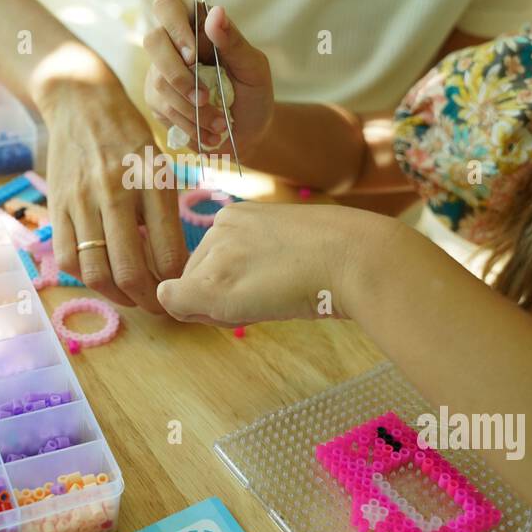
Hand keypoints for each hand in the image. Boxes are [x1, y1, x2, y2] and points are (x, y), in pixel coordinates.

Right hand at [39, 77, 186, 313]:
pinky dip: (85, 277)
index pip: (168, 252)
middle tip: (159, 307)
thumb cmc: (131, 139)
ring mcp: (82, 200)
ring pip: (95, 272)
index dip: (177, 284)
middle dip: (149, 301)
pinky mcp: (57, 205)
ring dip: (116, 297)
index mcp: (152, 182)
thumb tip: (173, 267)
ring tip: (131, 298)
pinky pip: (67, 258)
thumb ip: (166, 215)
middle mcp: (116, 193)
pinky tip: (101, 275)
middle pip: (130, 270)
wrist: (82, 103)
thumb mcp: (161, 168)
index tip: (182, 292)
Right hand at [143, 0, 272, 155]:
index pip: (167, 6)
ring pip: (160, 82)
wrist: (247, 132)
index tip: (193, 55)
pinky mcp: (158, 101)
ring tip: (220, 123)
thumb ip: (233, 41)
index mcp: (197, 25)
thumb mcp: (253, 67)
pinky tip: (210, 133)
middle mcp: (174, 45)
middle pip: (152, 41)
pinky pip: (164, 110)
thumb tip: (216, 13)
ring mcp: (161, 72)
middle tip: (204, 97)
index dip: (175, 27)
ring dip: (193, 108)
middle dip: (178, 74)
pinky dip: (190, 125)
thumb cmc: (253, 93)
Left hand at [157, 202, 381, 325]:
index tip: (274, 280)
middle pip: (197, 277)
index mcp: (239, 216)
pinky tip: (248, 308)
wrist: (355, 259)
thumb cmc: (333, 261)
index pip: (212, 261)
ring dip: (221, 310)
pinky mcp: (211, 282)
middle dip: (222, 298)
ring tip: (270, 298)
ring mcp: (215, 253)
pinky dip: (200, 315)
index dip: (234, 284)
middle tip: (274, 293)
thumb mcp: (285, 250)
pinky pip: (175, 303)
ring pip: (189, 294)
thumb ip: (248, 262)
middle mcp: (219, 226)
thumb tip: (202, 283)